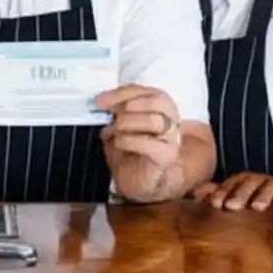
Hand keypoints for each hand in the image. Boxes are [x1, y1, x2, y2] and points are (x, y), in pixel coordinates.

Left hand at [96, 85, 182, 200]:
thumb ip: (114, 111)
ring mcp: (172, 138)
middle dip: (129, 105)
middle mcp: (170, 120)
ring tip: (115, 132)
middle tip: (112, 115)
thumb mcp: (119, 125)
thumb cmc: (131, 151)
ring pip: (155, 121)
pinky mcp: (167, 156)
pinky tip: (120, 144)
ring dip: (128, 124)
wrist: (139, 182)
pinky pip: (150, 144)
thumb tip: (102, 103)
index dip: (121, 93)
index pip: (146, 90)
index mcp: (160, 107)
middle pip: (157, 100)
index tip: (101, 101)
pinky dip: (130, 141)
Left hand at [191, 172, 272, 210]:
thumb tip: (196, 196)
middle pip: (248, 182)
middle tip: (233, 207)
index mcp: (239, 183)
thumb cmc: (246, 206)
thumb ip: (212, 196)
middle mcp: (256, 181)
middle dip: (240, 194)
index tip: (215, 203)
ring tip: (257, 207)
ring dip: (262, 195)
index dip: (222, 192)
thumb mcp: (227, 201)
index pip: (230, 184)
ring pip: (268, 184)